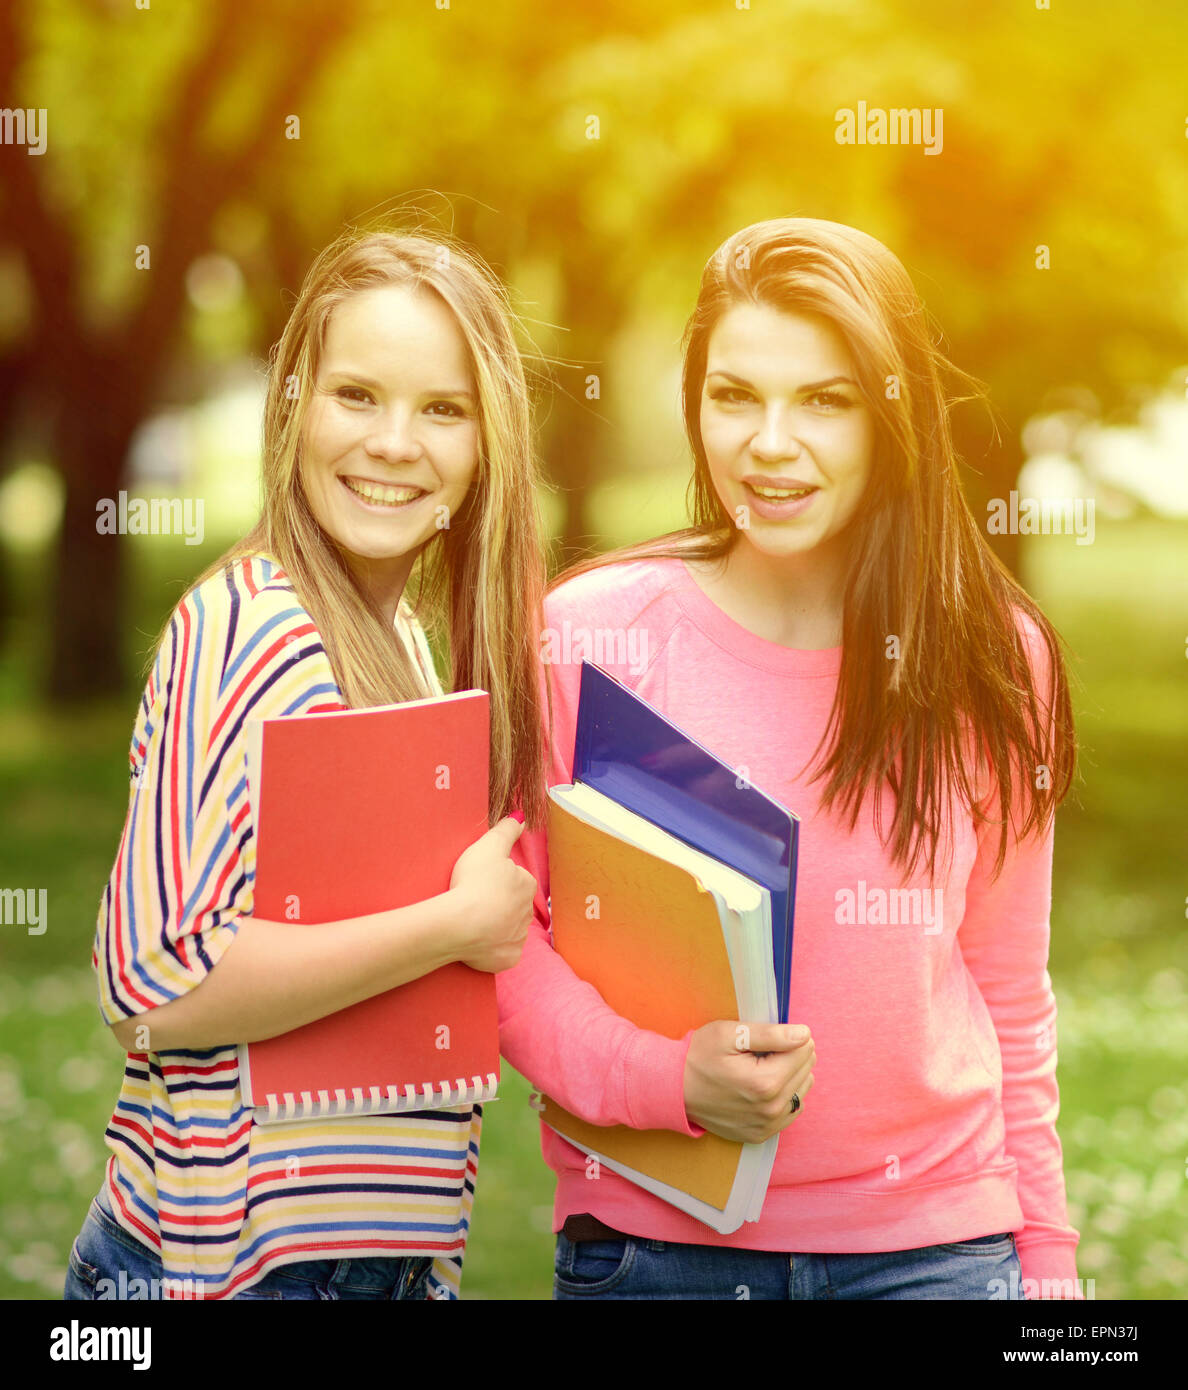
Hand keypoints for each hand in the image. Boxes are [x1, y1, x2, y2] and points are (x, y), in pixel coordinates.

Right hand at [448, 816, 536, 973]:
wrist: (460, 924)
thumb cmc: (474, 883)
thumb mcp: (488, 846)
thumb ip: (506, 830)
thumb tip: (522, 817)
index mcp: (526, 885)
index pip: (516, 880)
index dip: (497, 880)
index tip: (481, 882)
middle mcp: (528, 912)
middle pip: (513, 905)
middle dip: (499, 903)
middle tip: (475, 901)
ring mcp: (519, 937)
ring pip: (508, 928)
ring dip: (496, 926)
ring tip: (473, 921)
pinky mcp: (507, 958)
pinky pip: (502, 952)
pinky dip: (492, 949)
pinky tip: (477, 942)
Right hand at [683, 1020, 814, 1143]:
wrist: (674, 1089)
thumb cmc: (699, 1056)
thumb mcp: (730, 1034)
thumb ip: (771, 1034)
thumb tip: (805, 1034)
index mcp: (765, 1083)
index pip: (805, 1051)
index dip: (790, 1036)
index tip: (768, 1037)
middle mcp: (770, 1110)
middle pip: (807, 1071)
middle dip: (791, 1055)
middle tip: (762, 1051)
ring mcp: (766, 1126)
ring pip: (802, 1091)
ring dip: (790, 1075)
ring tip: (762, 1067)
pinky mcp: (760, 1134)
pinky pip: (791, 1111)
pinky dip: (784, 1095)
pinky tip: (762, 1087)